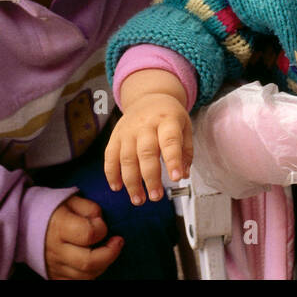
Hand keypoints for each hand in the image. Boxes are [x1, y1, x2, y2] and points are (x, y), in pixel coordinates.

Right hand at [44, 195, 122, 279]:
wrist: (27, 225)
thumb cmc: (55, 210)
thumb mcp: (72, 200)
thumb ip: (90, 209)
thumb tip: (101, 222)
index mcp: (60, 227)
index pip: (89, 234)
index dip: (102, 228)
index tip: (102, 223)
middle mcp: (56, 250)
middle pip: (88, 262)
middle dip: (110, 253)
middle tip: (117, 241)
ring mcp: (55, 266)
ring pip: (86, 276)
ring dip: (103, 265)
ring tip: (106, 251)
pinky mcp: (54, 276)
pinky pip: (77, 282)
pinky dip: (91, 274)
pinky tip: (95, 262)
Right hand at [104, 70, 192, 205]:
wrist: (148, 98)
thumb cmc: (169, 116)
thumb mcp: (185, 127)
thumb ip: (186, 151)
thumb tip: (183, 175)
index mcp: (167, 120)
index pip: (170, 141)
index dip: (173, 160)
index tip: (176, 178)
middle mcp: (146, 125)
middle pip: (146, 153)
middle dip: (150, 178)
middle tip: (156, 197)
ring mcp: (128, 131)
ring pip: (127, 158)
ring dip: (131, 182)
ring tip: (139, 199)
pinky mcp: (115, 136)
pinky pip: (110, 156)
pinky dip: (111, 174)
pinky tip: (117, 188)